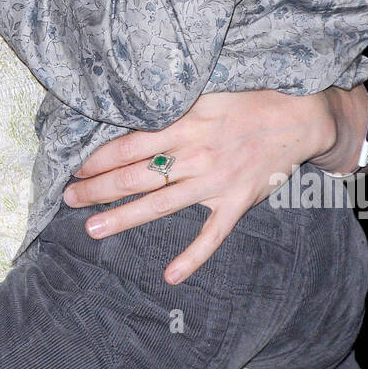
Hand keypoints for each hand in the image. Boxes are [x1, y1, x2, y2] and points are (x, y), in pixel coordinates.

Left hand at [63, 88, 336, 283]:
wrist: (298, 117)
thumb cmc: (247, 102)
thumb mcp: (205, 93)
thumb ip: (172, 108)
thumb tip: (132, 113)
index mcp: (185, 124)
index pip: (131, 143)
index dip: (100, 157)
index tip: (77, 167)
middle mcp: (196, 153)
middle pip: (136, 175)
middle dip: (98, 188)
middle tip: (69, 198)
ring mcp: (216, 181)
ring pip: (161, 204)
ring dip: (124, 217)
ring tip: (93, 229)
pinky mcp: (236, 202)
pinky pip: (212, 235)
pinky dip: (192, 257)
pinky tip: (170, 275)